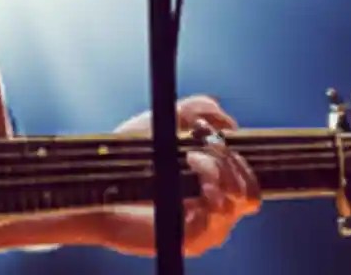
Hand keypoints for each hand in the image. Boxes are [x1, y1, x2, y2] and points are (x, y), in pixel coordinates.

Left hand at [113, 94, 261, 256]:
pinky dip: (203, 200)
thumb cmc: (127, 160)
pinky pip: (213, 222)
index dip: (238, 158)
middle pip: (249, 193)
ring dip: (213, 174)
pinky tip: (183, 187)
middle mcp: (214, 209)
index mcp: (214, 187)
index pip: (252, 182)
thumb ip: (197, 109)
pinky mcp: (188, 240)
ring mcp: (204, 227)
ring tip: (188, 162)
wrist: (98, 187)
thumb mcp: (164, 122)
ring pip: (232, 204)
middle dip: (226, 164)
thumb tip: (228, 120)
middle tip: (196, 151)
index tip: (210, 136)